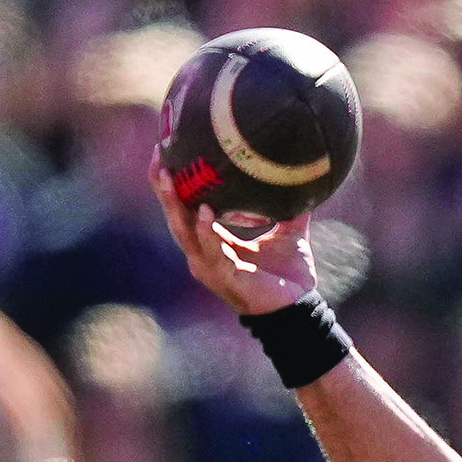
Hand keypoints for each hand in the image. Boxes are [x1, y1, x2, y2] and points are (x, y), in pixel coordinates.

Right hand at [149, 149, 318, 314]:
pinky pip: (211, 250)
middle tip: (159, 156)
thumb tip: (302, 184)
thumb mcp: (290, 236)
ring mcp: (210, 266)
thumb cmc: (289, 277)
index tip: (166, 152)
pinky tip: (204, 211)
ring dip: (174, 203)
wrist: (299, 309)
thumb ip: (291, 212)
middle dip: (163, 187)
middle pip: (174, 216)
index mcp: (213, 242)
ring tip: (168, 176)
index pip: (184, 209)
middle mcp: (203, 253)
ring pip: (183, 231)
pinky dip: (206, 230)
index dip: (173, 184)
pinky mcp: (224, 276)